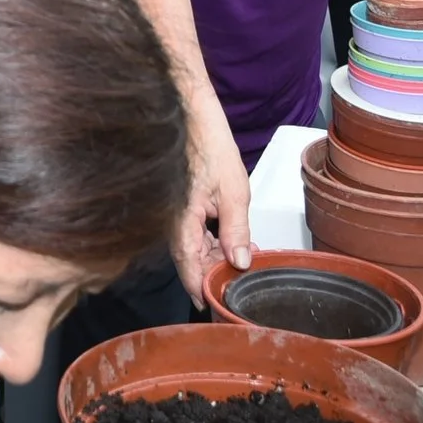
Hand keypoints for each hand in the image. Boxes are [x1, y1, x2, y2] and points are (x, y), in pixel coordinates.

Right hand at [171, 99, 251, 302]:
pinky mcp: (183, 205)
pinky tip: (233, 239)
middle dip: (217, 272)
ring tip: (246, 255)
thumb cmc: (208, 145)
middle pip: (192, 260)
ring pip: (195, 247)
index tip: (213, 306)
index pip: (188, 267)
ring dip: (218, 256)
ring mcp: (178, 213)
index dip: (200, 289)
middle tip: (244, 277)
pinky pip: (195, 232)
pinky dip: (213, 240)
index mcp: (182, 221)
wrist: (193, 116)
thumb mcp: (233, 192)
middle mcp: (175, 221)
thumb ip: (236, 230)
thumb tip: (239, 262)